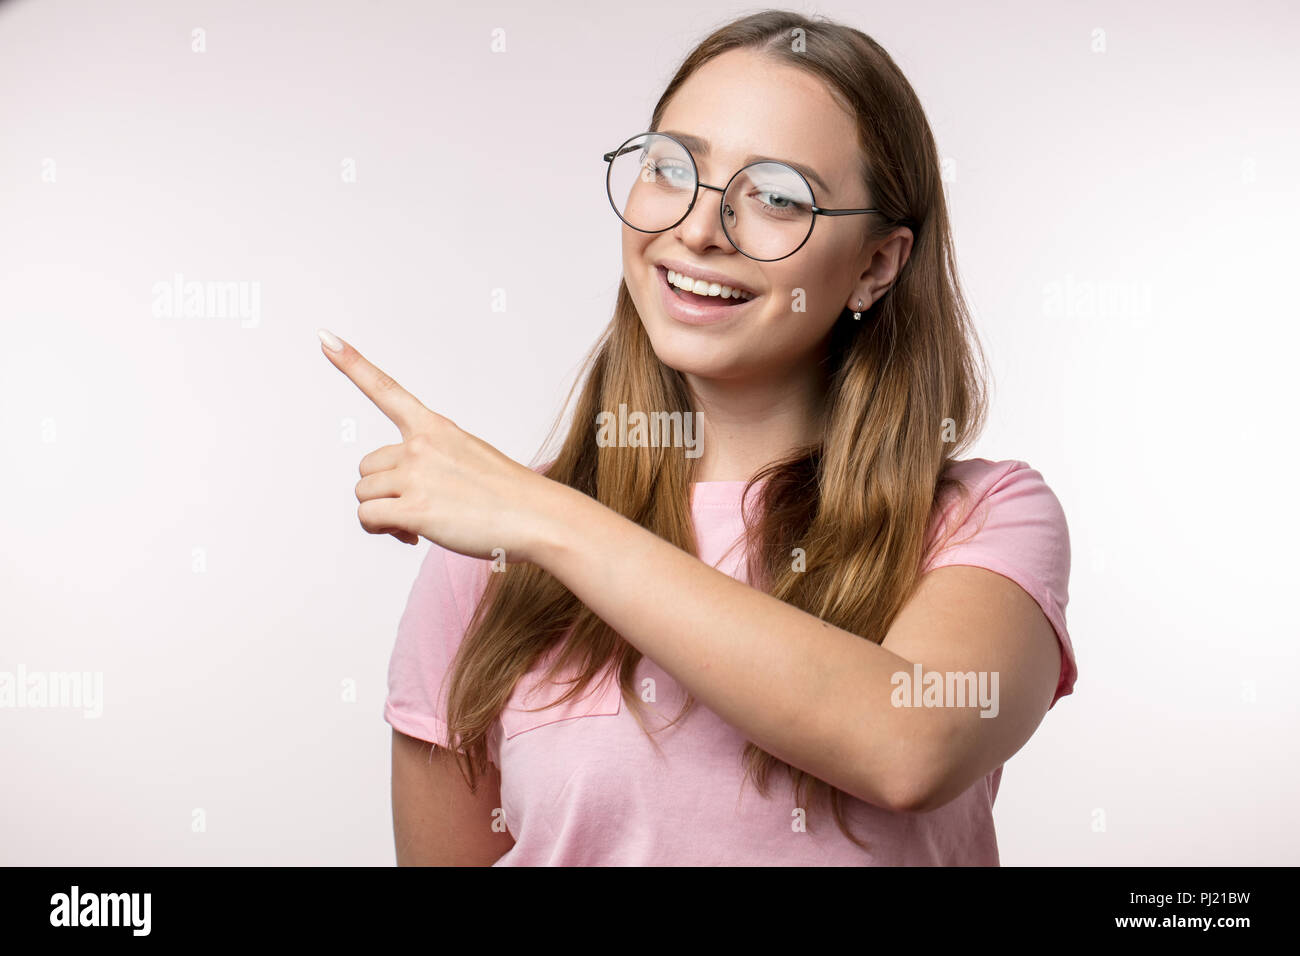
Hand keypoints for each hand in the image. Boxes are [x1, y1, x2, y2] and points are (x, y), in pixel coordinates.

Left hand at [317, 328, 552, 562]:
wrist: (536, 517)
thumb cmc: (509, 494)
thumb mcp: (470, 458)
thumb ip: (431, 464)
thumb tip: (400, 500)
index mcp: (435, 427)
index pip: (385, 389)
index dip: (352, 363)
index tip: (326, 337)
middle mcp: (420, 445)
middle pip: (367, 467)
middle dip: (383, 491)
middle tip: (413, 510)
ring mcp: (415, 475)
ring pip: (364, 494)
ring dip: (382, 513)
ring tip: (414, 524)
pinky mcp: (414, 509)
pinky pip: (369, 518)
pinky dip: (383, 530)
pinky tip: (412, 536)